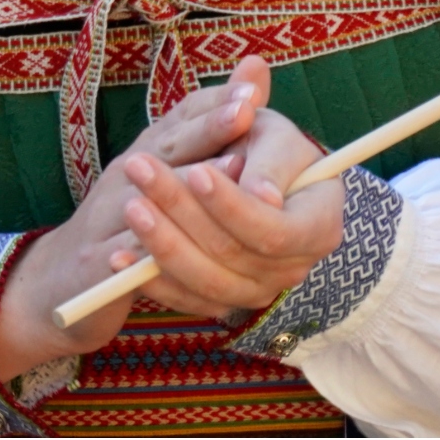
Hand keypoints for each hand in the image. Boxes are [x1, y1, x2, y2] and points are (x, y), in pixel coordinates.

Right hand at [0, 57, 281, 383]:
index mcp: (150, 148)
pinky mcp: (97, 260)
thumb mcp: (170, 162)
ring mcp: (108, 215)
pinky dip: (152, 248)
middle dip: (208, 128)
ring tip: (227, 170)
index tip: (252, 91)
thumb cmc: (129, 211)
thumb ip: (214, 121)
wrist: (62, 273)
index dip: (217, 100)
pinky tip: (179, 245)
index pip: (183, 113)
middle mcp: (127, 172)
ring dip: (186, 184)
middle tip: (246, 114)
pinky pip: (127, 253)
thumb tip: (257, 64)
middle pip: (169, 146)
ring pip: (149, 198)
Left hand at [125, 81, 347, 323]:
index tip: (195, 170)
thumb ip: (271, 157)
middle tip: (139, 169)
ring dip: (163, 244)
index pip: (275, 229)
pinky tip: (120, 256)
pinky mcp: (225, 303)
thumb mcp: (275, 136)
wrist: (253, 178)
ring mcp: (260, 291)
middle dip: (182, 211)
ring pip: (205, 279)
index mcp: (319, 225)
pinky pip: (186, 300)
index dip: (232, 206)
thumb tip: (262, 195)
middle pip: (232, 253)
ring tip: (131, 206)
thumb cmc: (267, 147)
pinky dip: (152, 278)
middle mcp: (295, 267)